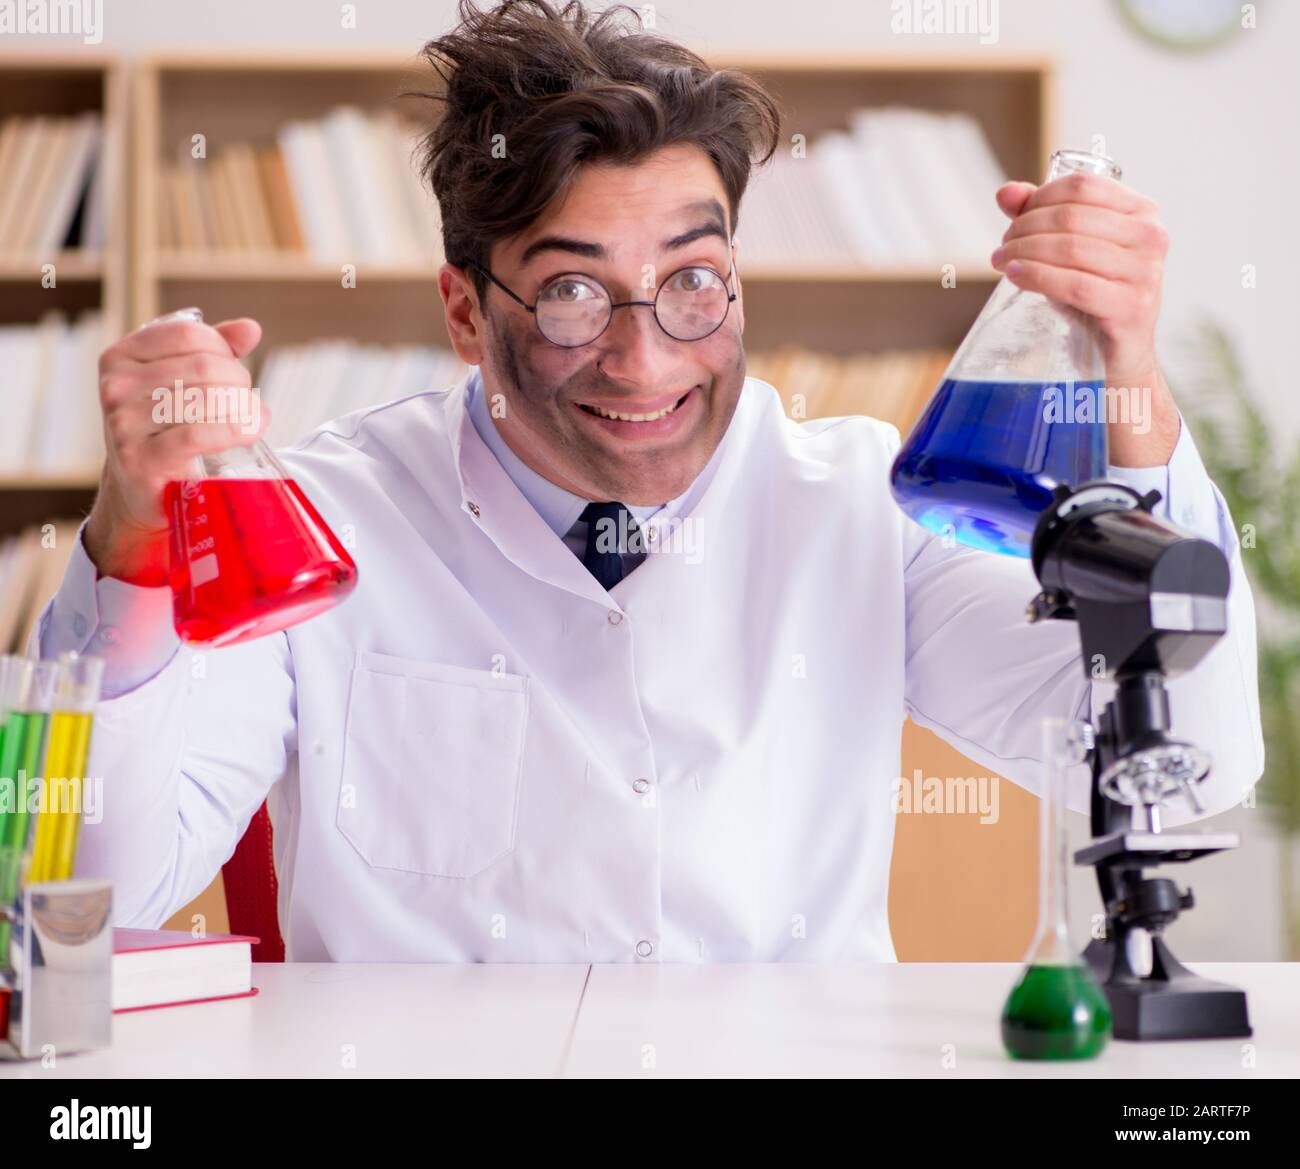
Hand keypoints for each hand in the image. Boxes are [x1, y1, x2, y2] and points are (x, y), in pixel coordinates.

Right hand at [86, 314, 266, 583]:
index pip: (188, 333)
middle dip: (238, 380)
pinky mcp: (142, 460)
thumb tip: (250, 328)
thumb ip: (214, 351)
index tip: (234, 367)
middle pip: (203, 365)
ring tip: (253, 415)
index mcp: (119, 357)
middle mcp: (115, 387)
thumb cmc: (165, 430)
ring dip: (243, 405)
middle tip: (246, 399)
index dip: (223, 348)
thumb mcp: (181, 384)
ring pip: (205, 398)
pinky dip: (238, 428)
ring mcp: (124, 424)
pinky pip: (200, 434)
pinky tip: (254, 428)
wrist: (140, 490)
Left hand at [990, 174, 1179, 465]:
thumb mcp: (1069, 251)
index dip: (1039, 199)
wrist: (1118, 357)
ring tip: (1001, 262)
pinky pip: (1074, 284)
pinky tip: (1014, 276)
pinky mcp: (1131, 308)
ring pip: (1070, 248)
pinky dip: (1037, 276)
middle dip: (1025, 229)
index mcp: (1143, 212)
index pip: (1082, 186)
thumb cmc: (1092, 297)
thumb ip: (1040, 216)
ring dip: (1024, 252)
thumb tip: (1005, 192)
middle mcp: (1151, 237)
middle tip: (1002, 248)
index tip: (1014, 220)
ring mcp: (1146, 273)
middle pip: (1071, 217)